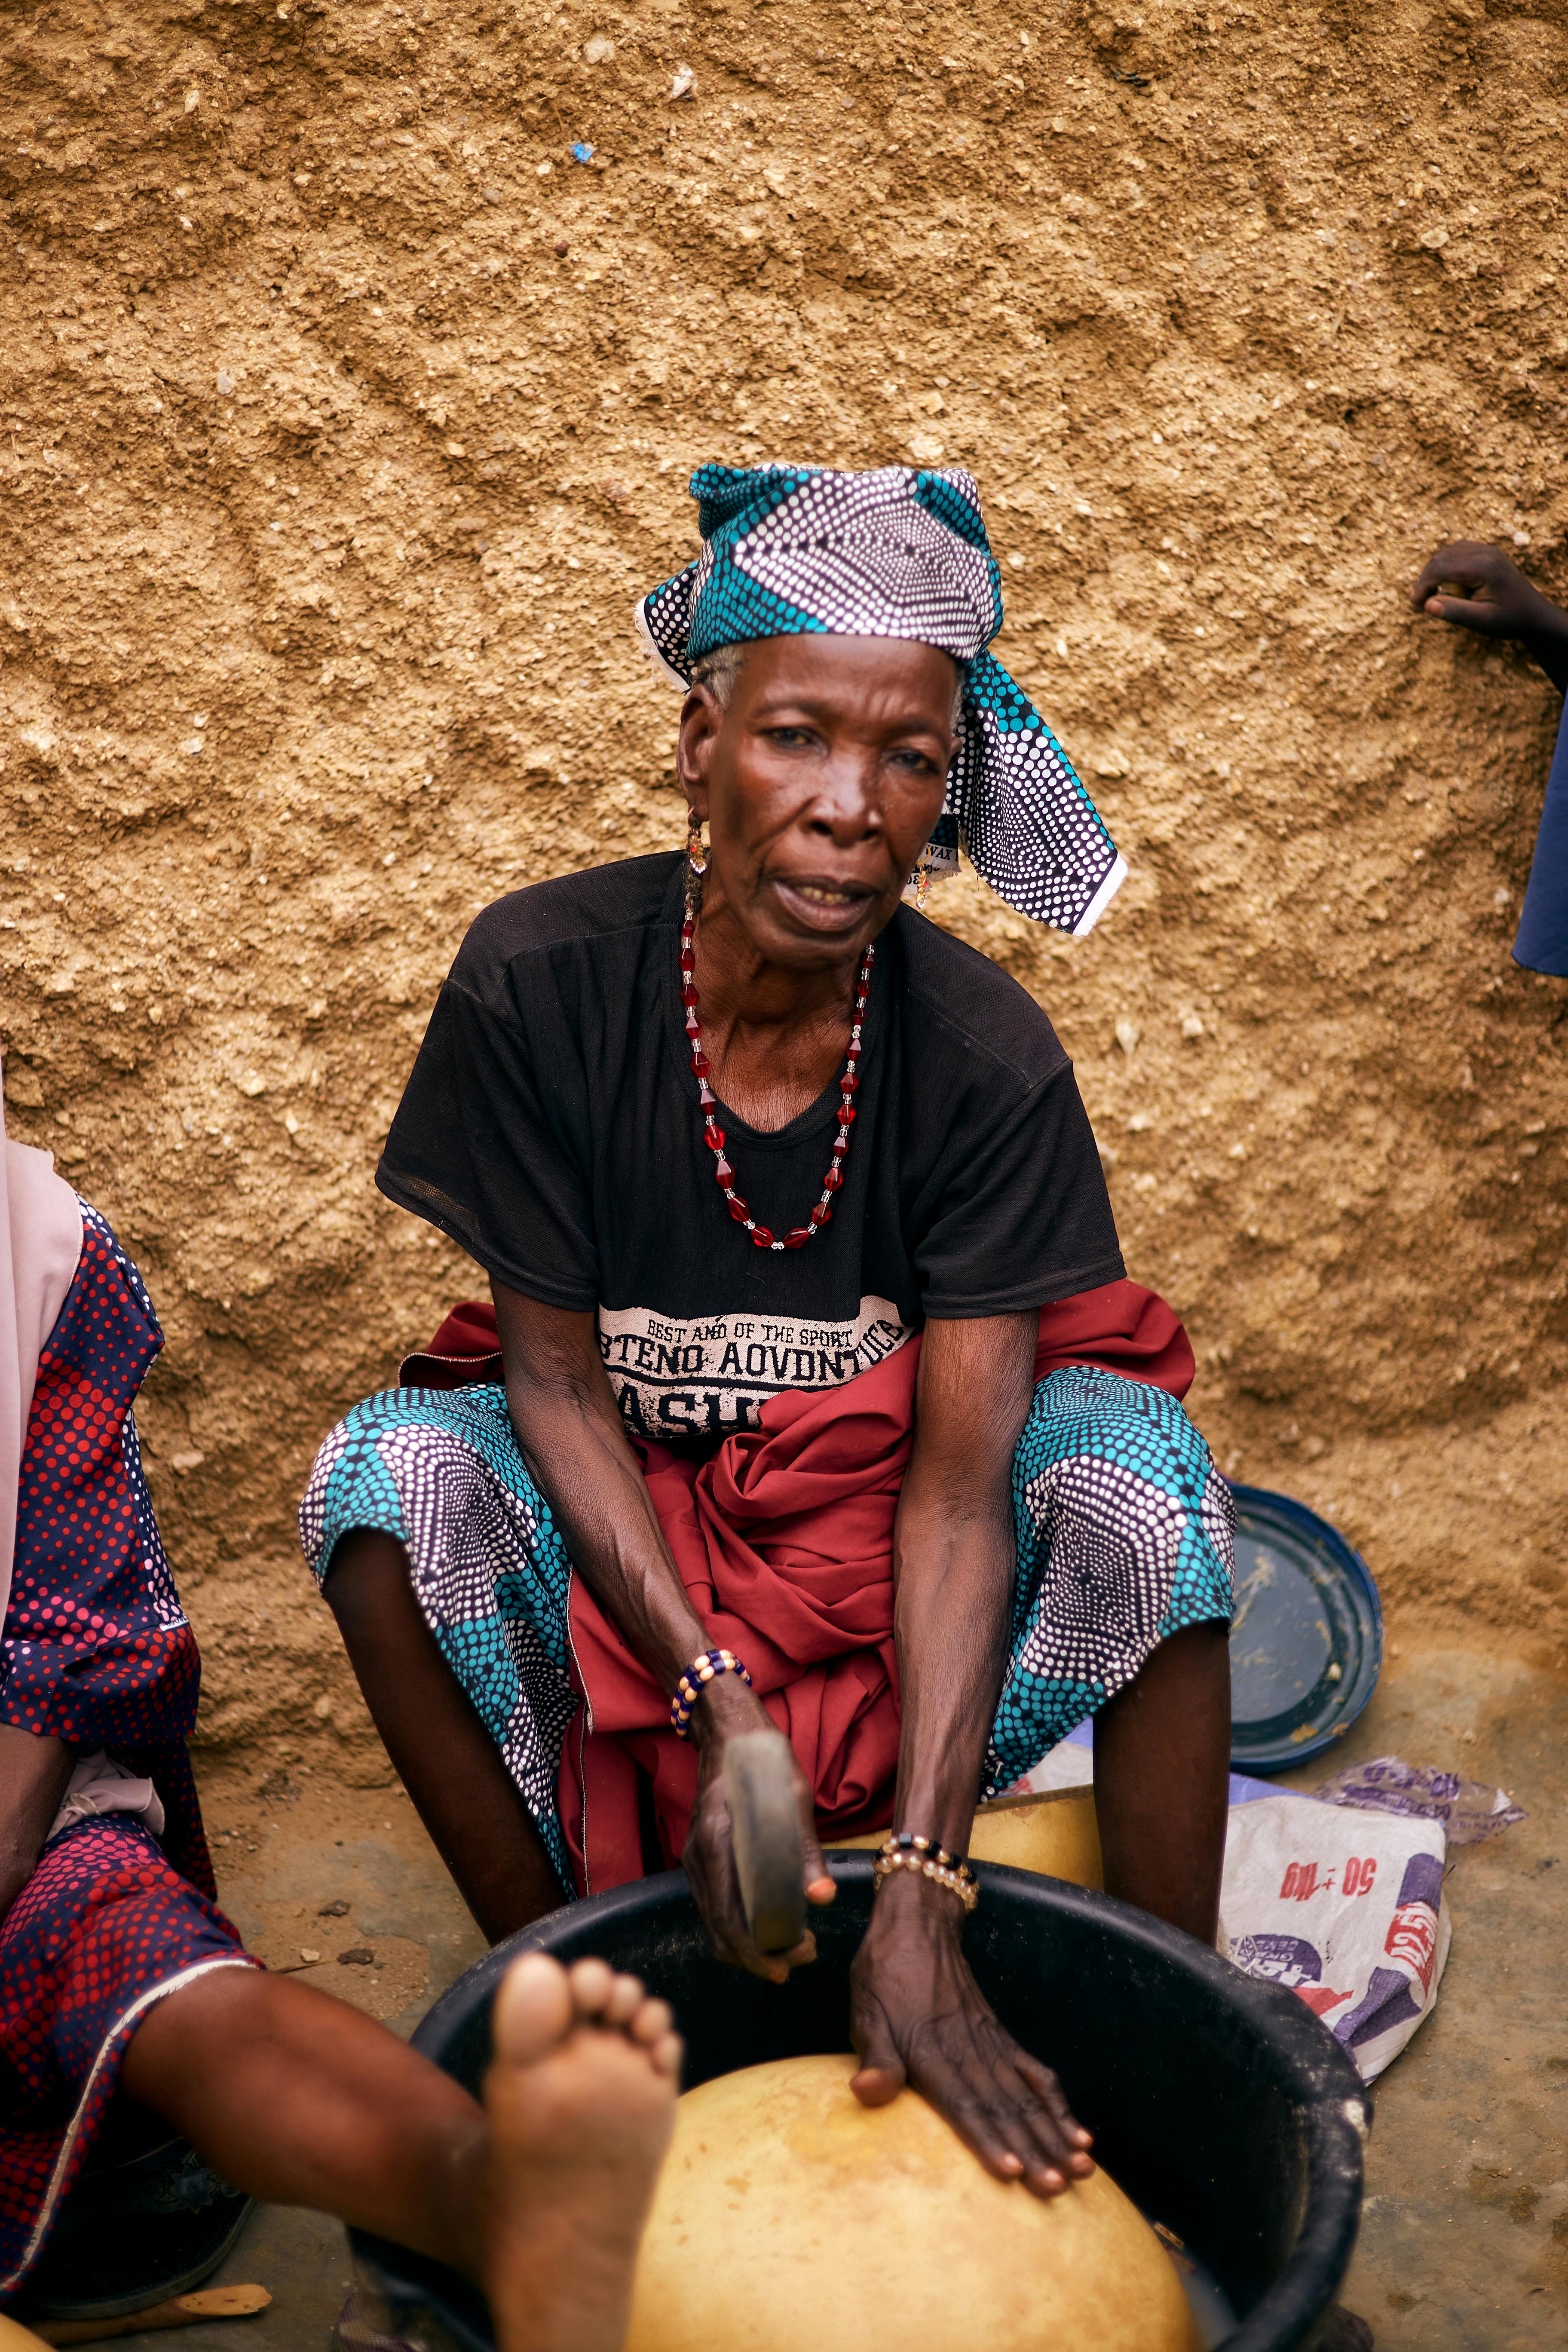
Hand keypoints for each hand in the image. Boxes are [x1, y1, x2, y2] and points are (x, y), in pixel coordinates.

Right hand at [681, 1677, 834, 1983]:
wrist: (728, 1730)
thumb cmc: (764, 1760)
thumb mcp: (793, 1798)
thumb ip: (804, 1849)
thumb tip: (822, 1897)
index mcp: (716, 1844)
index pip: (728, 1921)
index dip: (755, 1955)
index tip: (785, 1969)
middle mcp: (697, 1857)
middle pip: (718, 1931)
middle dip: (756, 1957)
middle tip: (800, 1958)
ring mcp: (693, 1859)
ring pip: (713, 1924)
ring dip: (748, 1944)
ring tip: (791, 1946)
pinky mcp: (699, 1857)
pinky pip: (714, 1906)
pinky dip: (738, 1926)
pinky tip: (770, 1922)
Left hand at [848, 1869, 1094, 2197]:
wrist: (916, 1927)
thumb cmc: (884, 1977)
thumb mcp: (866, 2014)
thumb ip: (875, 2058)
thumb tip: (866, 2093)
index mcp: (930, 2053)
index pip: (962, 2105)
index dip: (986, 2141)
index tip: (1012, 2172)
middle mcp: (967, 2053)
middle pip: (1004, 2110)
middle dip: (1032, 2152)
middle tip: (1058, 2187)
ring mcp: (990, 2046)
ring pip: (1026, 2098)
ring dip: (1054, 2136)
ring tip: (1082, 2170)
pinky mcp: (1001, 2038)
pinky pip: (1036, 2074)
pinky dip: (1058, 2105)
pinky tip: (1080, 2134)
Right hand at [1410, 541, 1567, 688]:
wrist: (1533, 614)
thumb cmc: (1509, 620)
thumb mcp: (1481, 621)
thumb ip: (1454, 612)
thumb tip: (1426, 605)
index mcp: (1484, 567)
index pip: (1441, 568)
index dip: (1422, 586)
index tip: (1415, 606)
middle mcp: (1485, 552)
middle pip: (1441, 557)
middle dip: (1425, 579)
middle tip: (1419, 604)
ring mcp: (1487, 550)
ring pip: (1447, 552)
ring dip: (1434, 572)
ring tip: (1431, 595)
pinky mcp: (1487, 553)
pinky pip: (1458, 552)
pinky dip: (1445, 566)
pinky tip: (1445, 584)